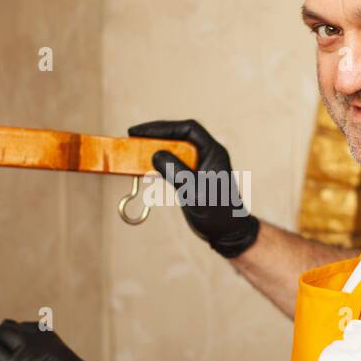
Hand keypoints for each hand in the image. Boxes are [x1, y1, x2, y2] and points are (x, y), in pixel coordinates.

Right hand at [127, 118, 259, 257]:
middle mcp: (206, 154)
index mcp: (213, 152)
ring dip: (155, 147)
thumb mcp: (195, 192)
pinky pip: (172, 162)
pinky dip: (157, 162)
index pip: (188, 129)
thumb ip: (176, 172)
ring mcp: (198, 165)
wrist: (228, 233)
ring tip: (134, 148)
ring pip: (174, 148)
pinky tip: (143, 165)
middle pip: (179, 135)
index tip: (141, 131)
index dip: (163, 127)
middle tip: (132, 135)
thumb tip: (155, 154)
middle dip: (156, 134)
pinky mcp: (190, 176)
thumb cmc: (218, 213)